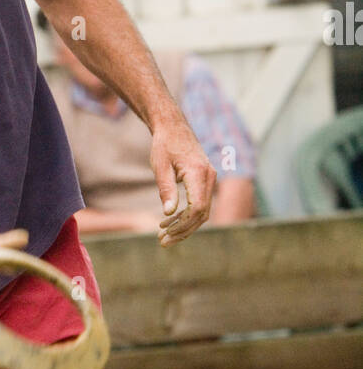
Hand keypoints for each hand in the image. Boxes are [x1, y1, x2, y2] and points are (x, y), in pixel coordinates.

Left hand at [150, 117, 216, 246]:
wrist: (173, 127)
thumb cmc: (164, 145)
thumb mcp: (160, 166)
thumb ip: (165, 189)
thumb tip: (169, 212)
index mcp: (198, 173)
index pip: (198, 207)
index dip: (183, 224)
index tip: (165, 232)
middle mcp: (209, 177)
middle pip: (202, 213)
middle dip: (183, 230)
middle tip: (163, 241)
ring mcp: (210, 179)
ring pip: (203, 211)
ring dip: (184, 225)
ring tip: (163, 235)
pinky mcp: (205, 181)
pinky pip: (200, 204)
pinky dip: (187, 215)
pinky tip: (169, 221)